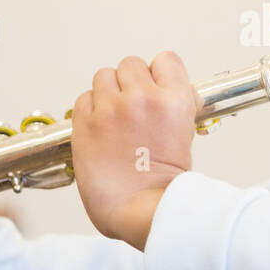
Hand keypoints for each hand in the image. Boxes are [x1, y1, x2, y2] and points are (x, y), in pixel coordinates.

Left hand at [70, 51, 199, 250]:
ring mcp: (112, 109)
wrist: (140, 210)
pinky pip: (84, 98)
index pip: (166, 60)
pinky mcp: (86, 123)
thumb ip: (176, 105)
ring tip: (114, 118)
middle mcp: (143, 98)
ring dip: (109, 93)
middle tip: (133, 109)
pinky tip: (100, 130)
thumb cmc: (164, 183)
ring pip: (104, 76)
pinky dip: (90, 110)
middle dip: (132, 84)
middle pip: (131, 64)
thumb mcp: (186, 134)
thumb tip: (169, 89)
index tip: (156, 88)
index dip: (160, 74)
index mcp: (174, 100)